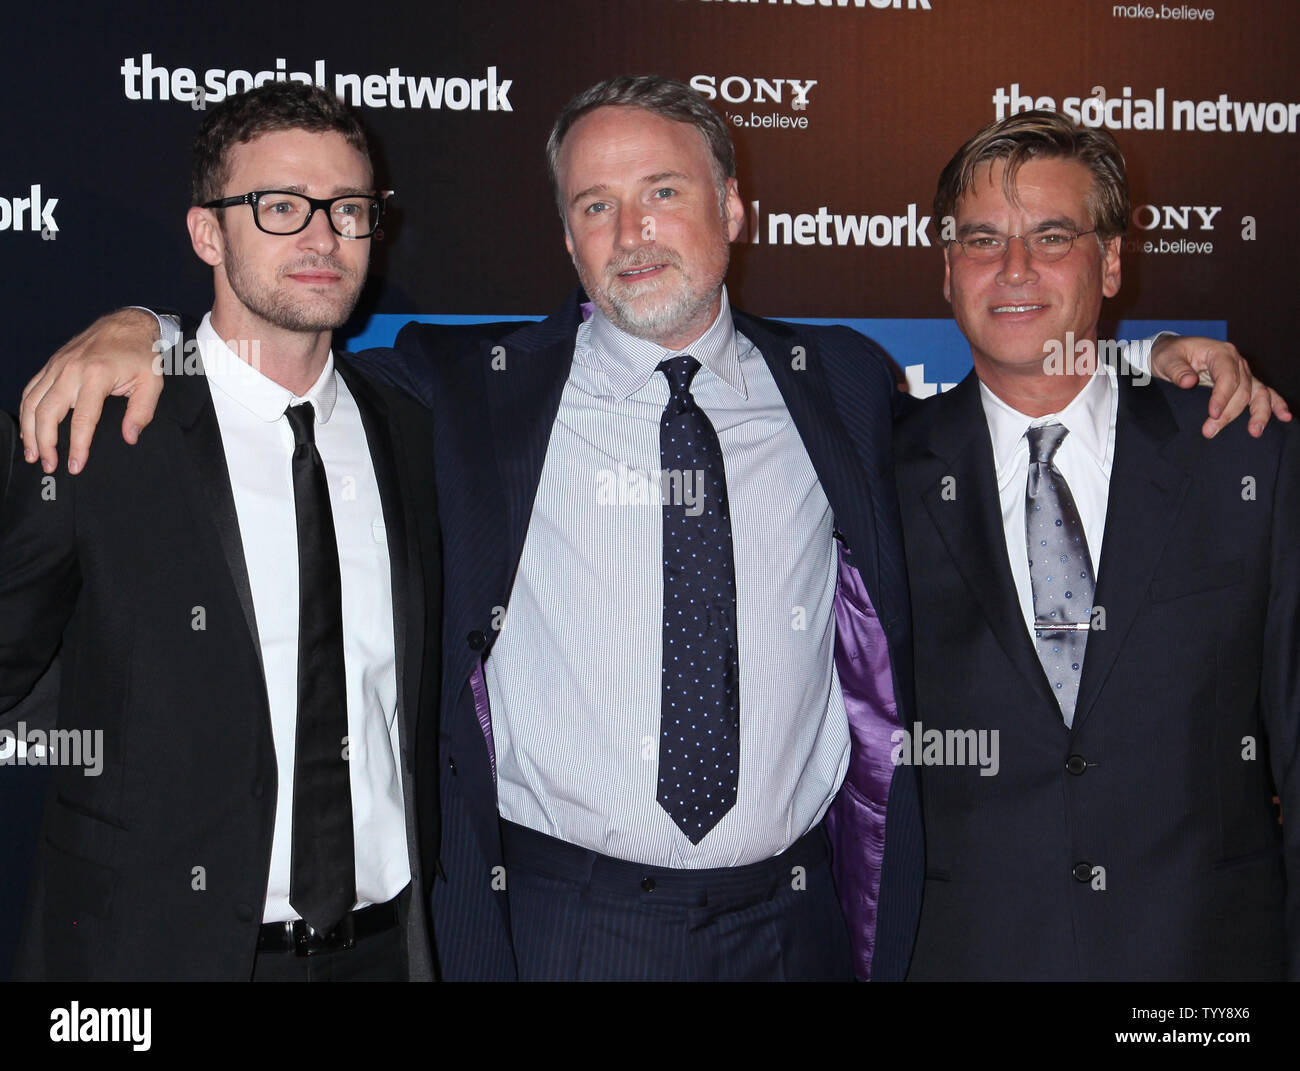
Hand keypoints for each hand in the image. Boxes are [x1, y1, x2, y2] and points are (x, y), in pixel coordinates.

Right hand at [19, 309, 164, 473]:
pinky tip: (29, 429)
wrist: (128, 324)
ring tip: (33, 455)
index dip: (77, 446)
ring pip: (32, 402)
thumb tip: (130, 437)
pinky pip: (31, 389)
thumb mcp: (152, 382)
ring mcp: (57, 365)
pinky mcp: (52, 364)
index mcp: (96, 375)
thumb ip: (142, 412)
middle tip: (50, 466)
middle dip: (45, 443)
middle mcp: (71, 370)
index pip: (82, 419)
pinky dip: (26, 411)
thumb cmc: (141, 353)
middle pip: (47, 413)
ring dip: (29, 431)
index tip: (76, 466)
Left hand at [1149, 335, 1292, 438]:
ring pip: (1258, 393)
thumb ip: (1177, 370)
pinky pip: (1264, 393)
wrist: (1172, 354)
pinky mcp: (1244, 383)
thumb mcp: (1167, 359)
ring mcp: (1243, 373)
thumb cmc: (1170, 355)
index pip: (1228, 376)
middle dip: (1229, 413)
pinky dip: (1275, 404)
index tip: (1212, 414)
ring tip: (1254, 431)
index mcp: (1221, 353)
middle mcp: (1237, 362)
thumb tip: (1188, 381)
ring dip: (1259, 413)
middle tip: (1210, 431)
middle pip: (1242, 390)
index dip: (1222, 396)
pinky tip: (1283, 417)